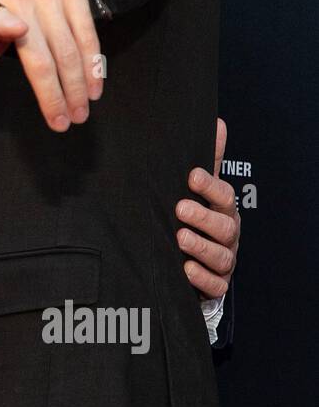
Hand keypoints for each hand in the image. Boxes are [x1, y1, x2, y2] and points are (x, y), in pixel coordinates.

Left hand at [0, 0, 103, 129]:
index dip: (7, 23)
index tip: (19, 30)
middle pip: (44, 54)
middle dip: (56, 93)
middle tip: (64, 123)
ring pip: (70, 48)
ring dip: (78, 85)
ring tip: (80, 113)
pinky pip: (88, 34)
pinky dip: (93, 64)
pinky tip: (94, 87)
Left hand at [175, 117, 238, 297]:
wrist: (193, 259)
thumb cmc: (196, 218)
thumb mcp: (200, 189)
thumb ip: (208, 160)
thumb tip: (217, 122)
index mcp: (223, 210)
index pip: (223, 195)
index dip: (209, 186)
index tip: (191, 176)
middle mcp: (227, 235)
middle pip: (224, 226)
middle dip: (203, 218)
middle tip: (179, 208)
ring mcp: (224, 260)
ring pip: (221, 255)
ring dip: (200, 246)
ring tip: (179, 238)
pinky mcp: (216, 283)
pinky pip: (215, 284)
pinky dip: (202, 277)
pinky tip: (185, 269)